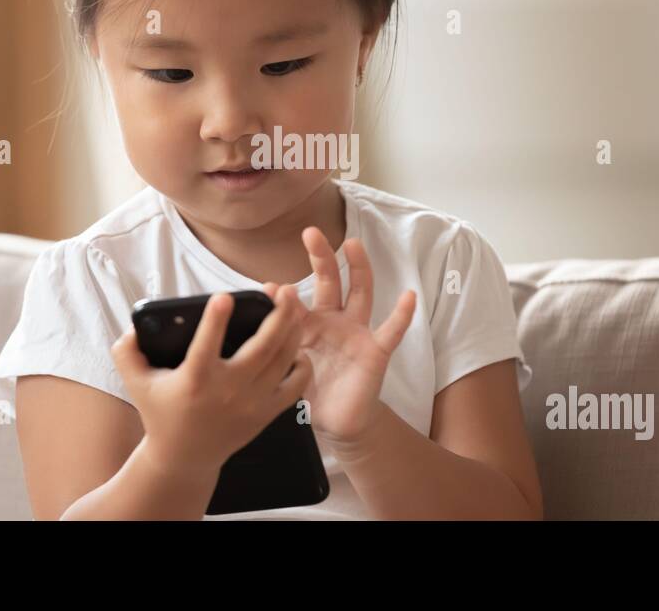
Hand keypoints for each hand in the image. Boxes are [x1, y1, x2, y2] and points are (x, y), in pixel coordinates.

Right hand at [111, 287, 313, 475]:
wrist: (184, 458)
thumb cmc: (161, 412)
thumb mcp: (136, 382)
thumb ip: (127, 351)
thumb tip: (134, 325)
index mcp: (195, 380)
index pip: (205, 347)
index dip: (214, 321)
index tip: (224, 297)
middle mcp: (227, 391)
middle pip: (262, 348)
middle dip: (278, 315)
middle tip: (282, 289)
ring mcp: (251, 403)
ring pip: (282, 361)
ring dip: (292, 330)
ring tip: (294, 305)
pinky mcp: (266, 414)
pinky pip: (295, 387)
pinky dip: (302, 366)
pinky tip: (299, 347)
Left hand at [262, 227, 415, 447]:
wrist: (335, 424)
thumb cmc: (310, 391)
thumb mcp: (287, 367)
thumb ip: (274, 345)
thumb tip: (249, 324)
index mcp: (308, 325)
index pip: (295, 301)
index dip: (282, 295)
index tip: (267, 288)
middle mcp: (334, 321)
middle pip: (329, 281)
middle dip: (321, 257)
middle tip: (310, 233)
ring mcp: (357, 333)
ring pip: (360, 294)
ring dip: (358, 268)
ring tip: (354, 245)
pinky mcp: (375, 352)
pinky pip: (391, 331)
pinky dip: (402, 315)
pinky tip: (409, 296)